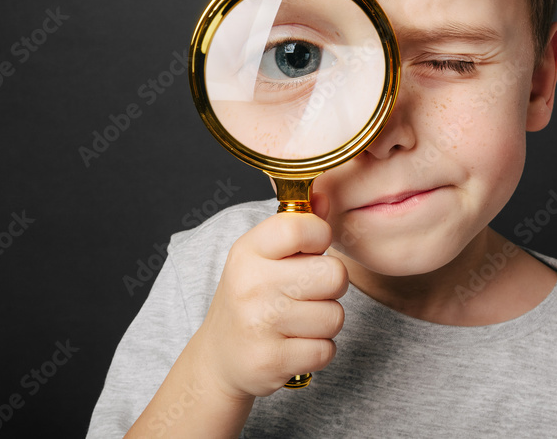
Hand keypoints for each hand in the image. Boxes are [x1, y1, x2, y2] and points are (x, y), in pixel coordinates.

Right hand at [192, 193, 348, 398]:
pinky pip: (326, 350)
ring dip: (324, 321)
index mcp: (249, 250)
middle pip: (335, 275)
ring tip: (298, 320)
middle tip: (307, 292)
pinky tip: (294, 343)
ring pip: (335, 316)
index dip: (320, 237)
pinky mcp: (272, 360)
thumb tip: (324, 196)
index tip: (309, 250)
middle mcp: (252, 284)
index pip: (304, 227)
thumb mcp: (262, 255)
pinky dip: (317, 350)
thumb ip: (296, 226)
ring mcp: (260, 324)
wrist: (221, 356)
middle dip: (330, 286)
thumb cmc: (250, 297)